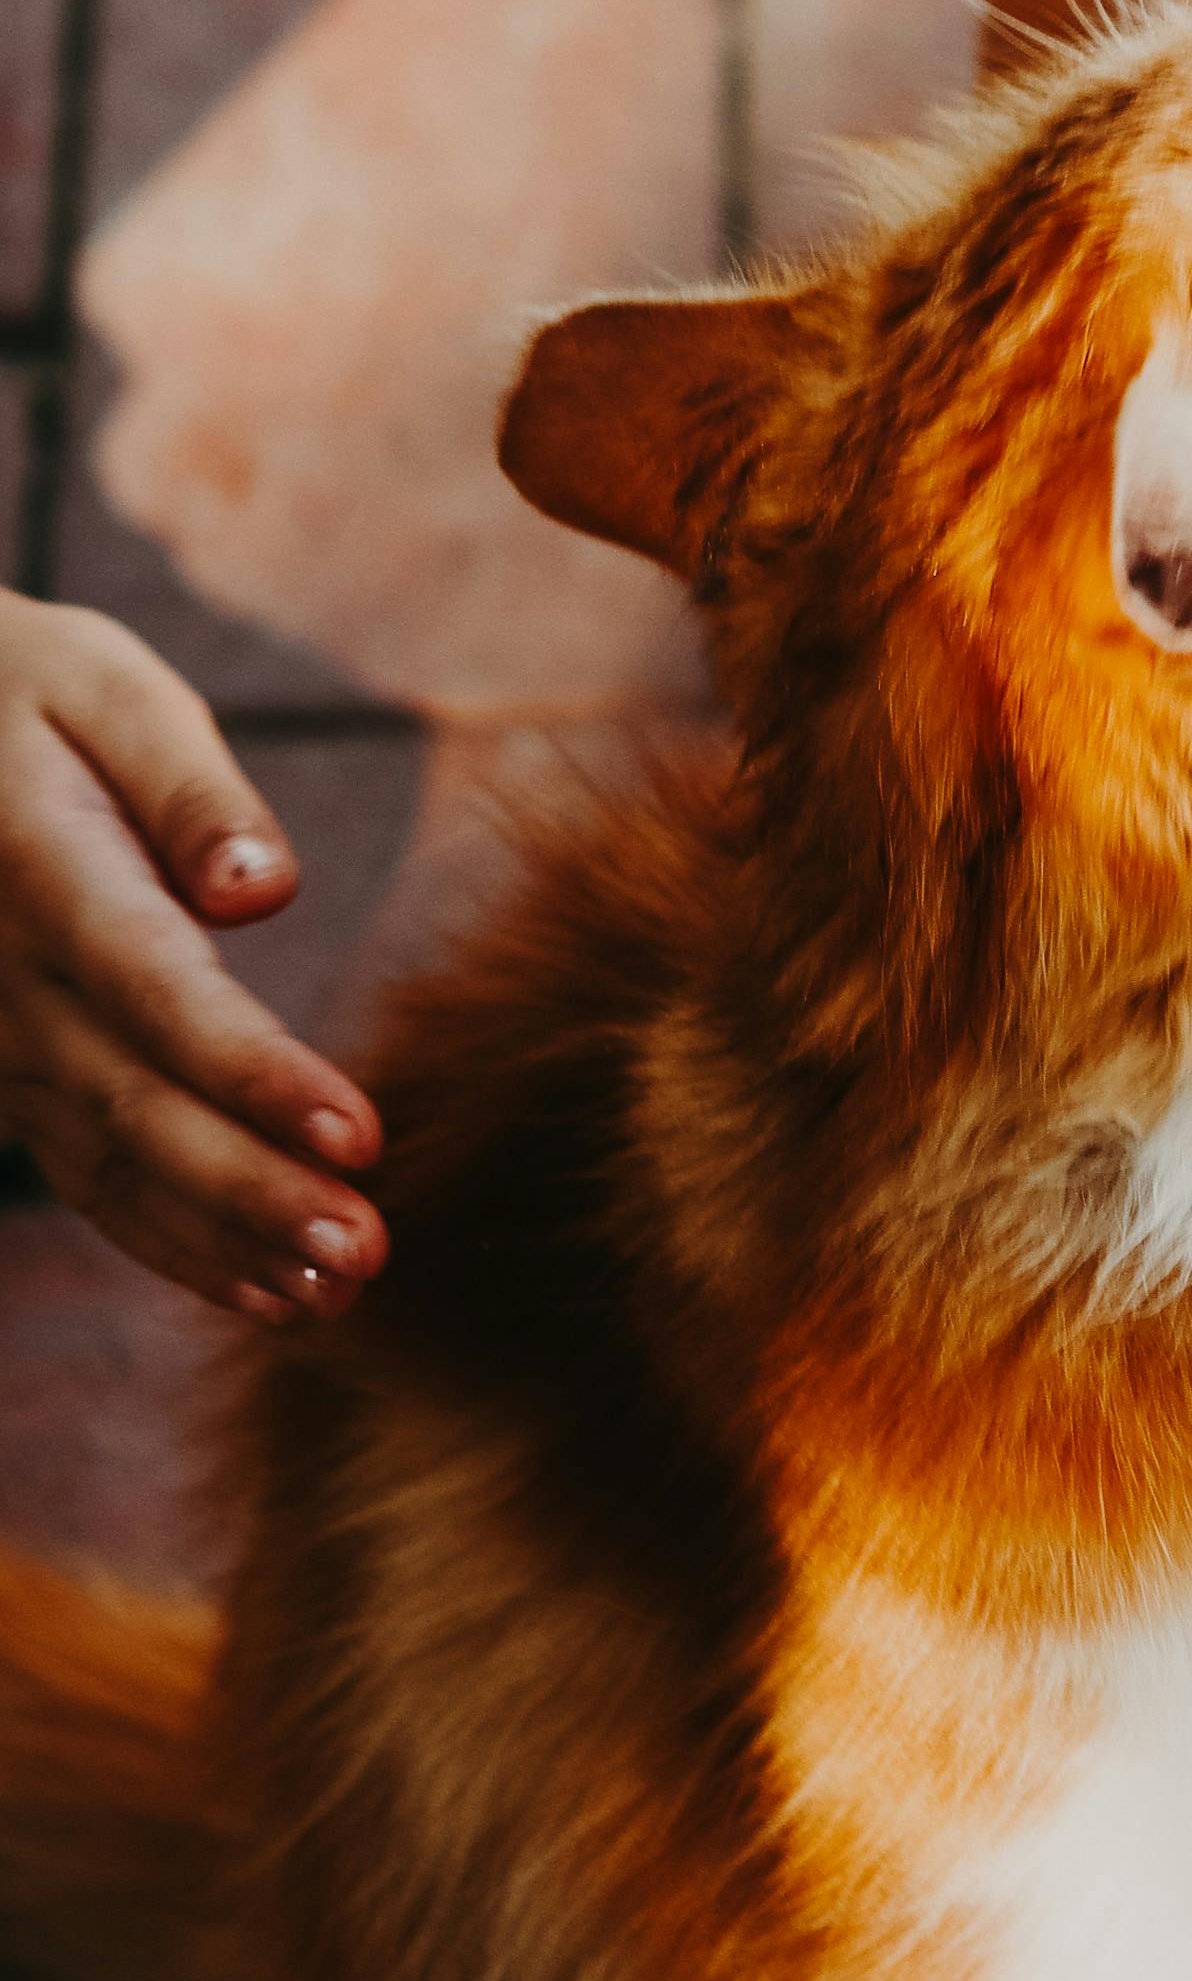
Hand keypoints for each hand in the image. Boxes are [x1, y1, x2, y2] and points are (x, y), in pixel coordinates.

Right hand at [0, 599, 385, 1321]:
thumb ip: (186, 786)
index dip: (256, 1075)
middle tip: (366, 1252)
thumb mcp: (104, 687)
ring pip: (112, 1166)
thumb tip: (264, 889)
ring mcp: (0, 1044)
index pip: (159, 993)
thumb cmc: (23, 692)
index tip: (359, 1137)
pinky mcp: (11, 1079)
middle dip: (253, 1193)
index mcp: (43, 873)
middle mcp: (8, 983)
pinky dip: (172, 1243)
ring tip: (338, 1294)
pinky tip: (264, 1291)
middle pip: (139, 1108)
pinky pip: (89, 1176)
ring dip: (225, 1240)